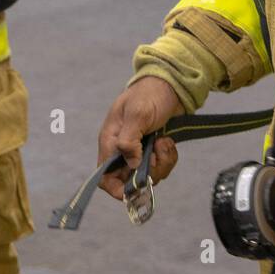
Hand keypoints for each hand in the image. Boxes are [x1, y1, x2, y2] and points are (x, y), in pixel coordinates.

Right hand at [96, 76, 183, 199]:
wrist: (170, 84)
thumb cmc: (149, 94)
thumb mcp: (137, 114)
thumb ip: (129, 140)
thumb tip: (130, 164)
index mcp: (111, 141)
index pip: (104, 175)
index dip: (114, 188)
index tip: (133, 189)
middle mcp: (122, 150)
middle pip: (129, 180)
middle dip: (146, 174)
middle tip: (156, 156)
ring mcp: (139, 151)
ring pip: (147, 175)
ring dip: (160, 163)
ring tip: (163, 143)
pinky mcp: (153, 150)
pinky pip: (160, 166)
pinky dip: (167, 157)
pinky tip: (167, 141)